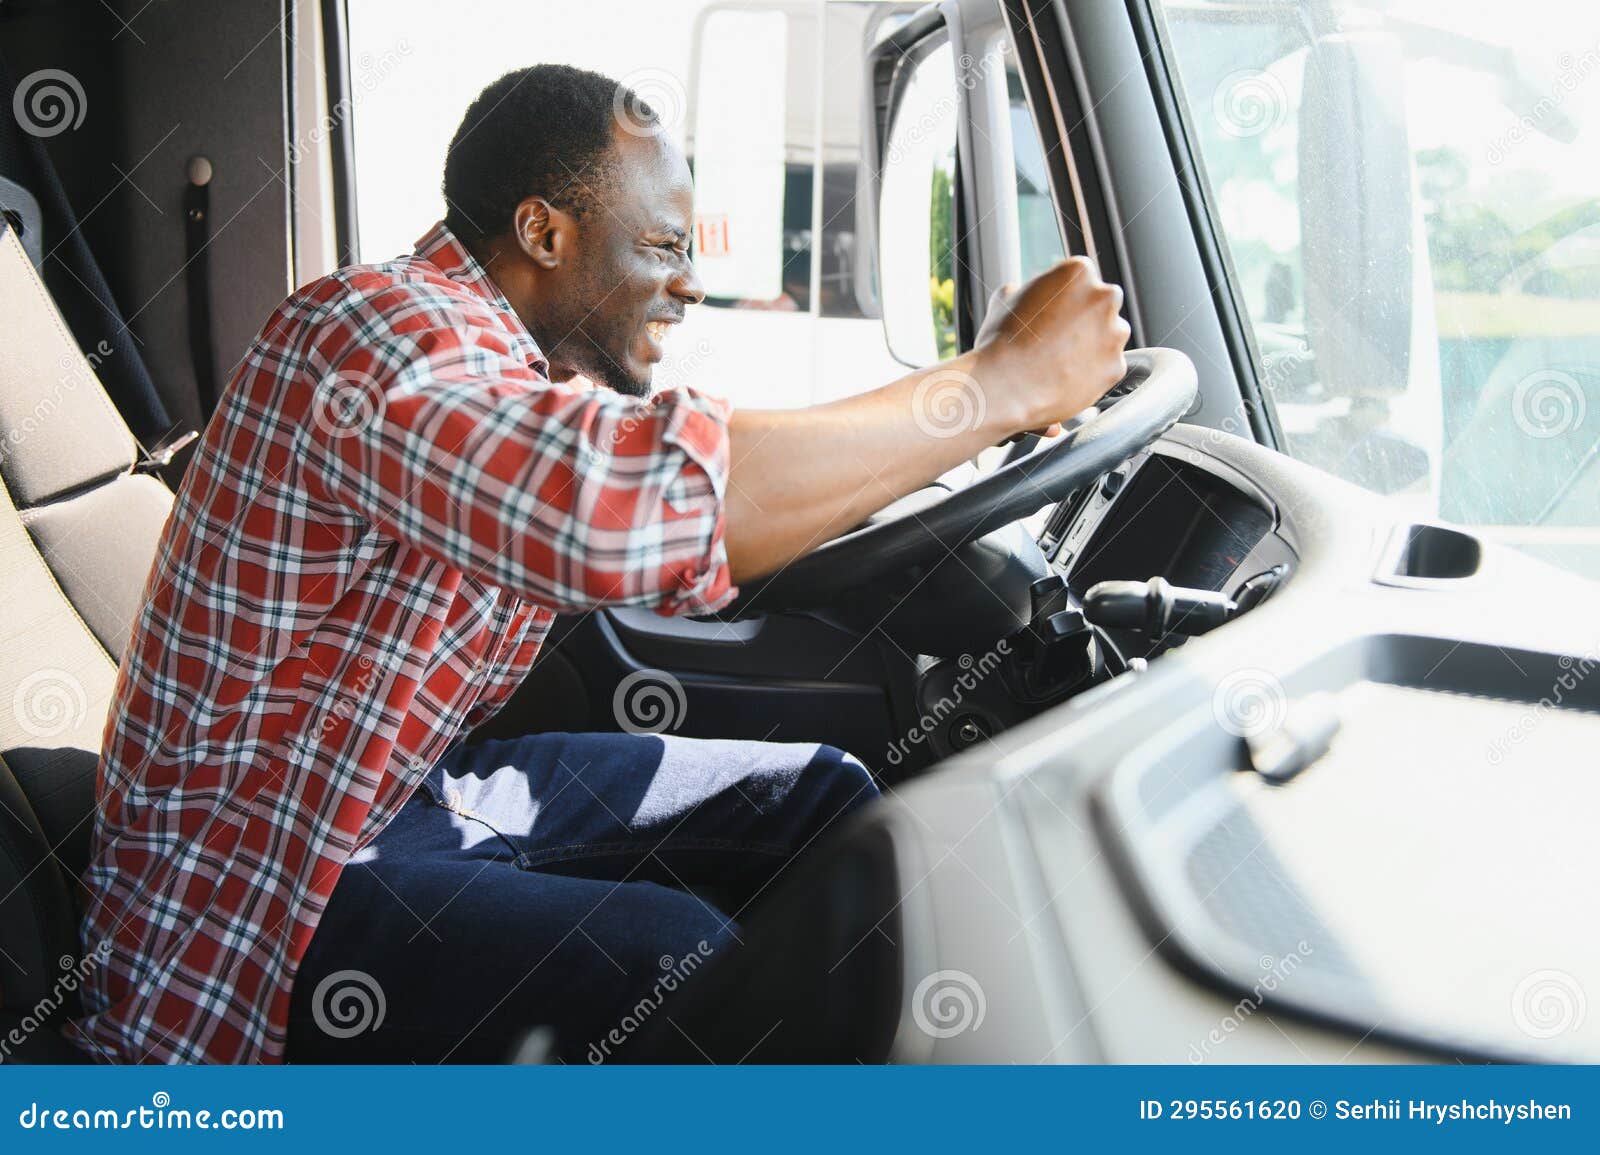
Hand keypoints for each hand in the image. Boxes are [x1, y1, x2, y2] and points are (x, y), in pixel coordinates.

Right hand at [970, 257, 1130, 435]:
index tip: (1052, 311)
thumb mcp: (1004, 300)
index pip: (1080, 278)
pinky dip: (1092, 372)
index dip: (1064, 296)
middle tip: (1059, 335)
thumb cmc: (1002, 341)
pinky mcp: (1116, 367)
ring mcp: (1114, 333)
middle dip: (1087, 316)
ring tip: (1060, 360)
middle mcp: (1104, 297)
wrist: (1006, 385)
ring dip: (1093, 343)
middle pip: (1103, 302)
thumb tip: (1017, 292)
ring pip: (1111, 335)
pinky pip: (1108, 366)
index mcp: (1078, 272)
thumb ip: (1021, 290)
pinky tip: (1066, 377)